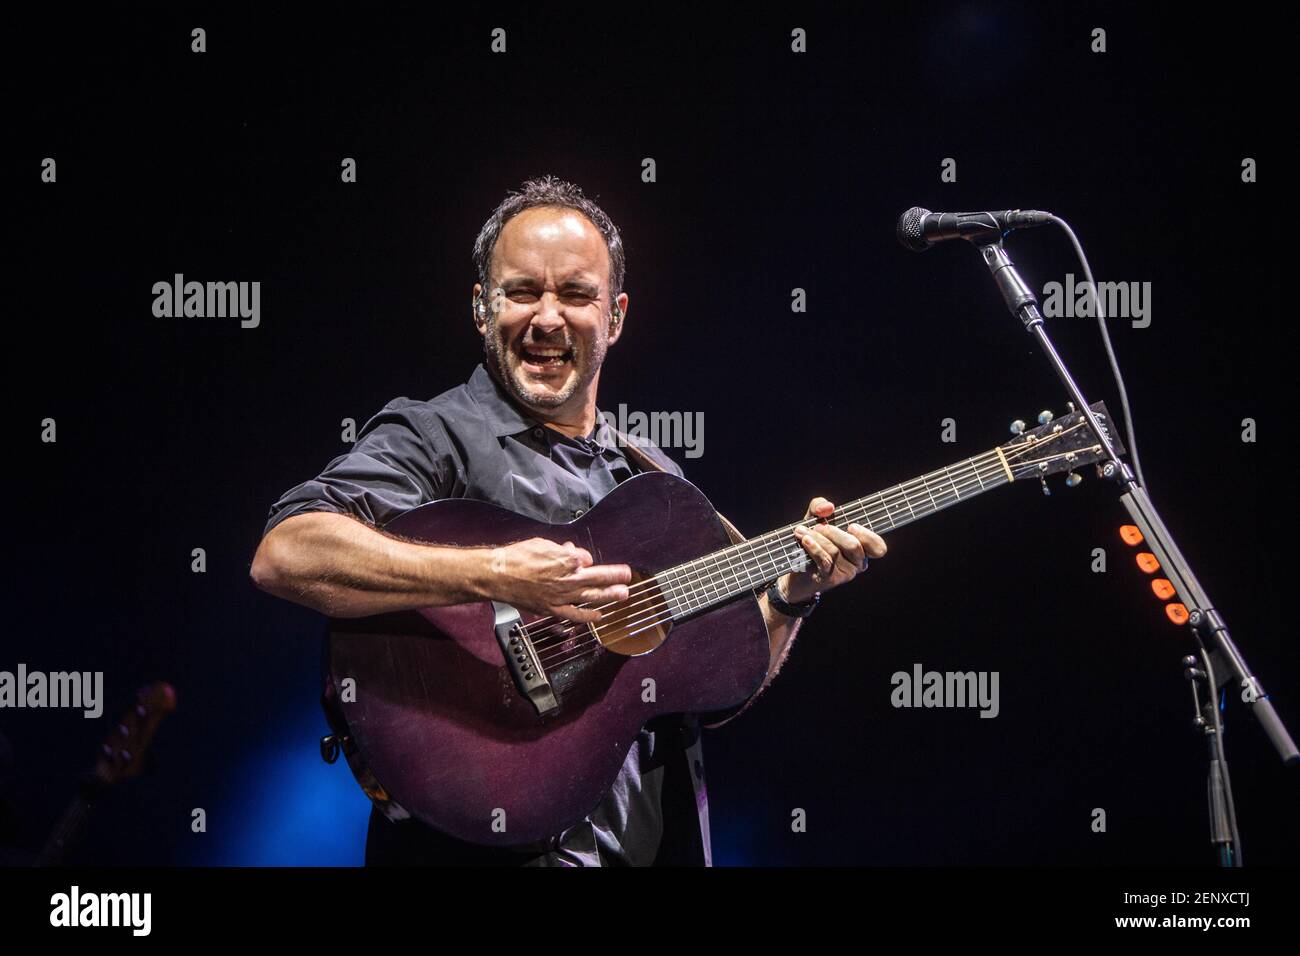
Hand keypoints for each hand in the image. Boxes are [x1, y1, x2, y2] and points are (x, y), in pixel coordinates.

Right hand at [488, 537, 631, 623]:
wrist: (496, 575)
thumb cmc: (516, 557)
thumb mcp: (542, 544)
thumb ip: (561, 550)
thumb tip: (574, 554)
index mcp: (565, 559)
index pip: (585, 558)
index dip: (584, 558)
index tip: (581, 559)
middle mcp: (566, 578)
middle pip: (597, 577)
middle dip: (615, 576)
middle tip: (628, 575)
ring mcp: (560, 595)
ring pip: (590, 596)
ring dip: (609, 595)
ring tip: (623, 594)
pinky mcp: (552, 608)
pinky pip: (574, 614)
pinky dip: (587, 616)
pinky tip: (599, 615)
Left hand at [779, 497, 886, 604]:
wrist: (795, 565)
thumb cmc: (812, 539)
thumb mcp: (815, 518)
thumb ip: (820, 506)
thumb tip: (829, 507)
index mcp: (863, 549)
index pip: (879, 548)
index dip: (868, 537)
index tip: (851, 526)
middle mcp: (858, 563)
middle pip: (854, 545)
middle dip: (833, 532)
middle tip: (818, 527)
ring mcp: (845, 573)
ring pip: (836, 552)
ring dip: (817, 538)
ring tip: (801, 531)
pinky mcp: (831, 579)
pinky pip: (825, 560)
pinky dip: (814, 548)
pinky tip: (805, 540)